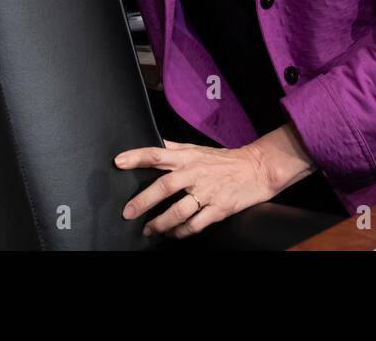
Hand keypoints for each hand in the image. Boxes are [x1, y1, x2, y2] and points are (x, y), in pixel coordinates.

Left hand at [115, 128, 311, 238]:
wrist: (257, 169)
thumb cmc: (223, 160)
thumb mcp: (197, 148)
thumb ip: (174, 147)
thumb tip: (152, 141)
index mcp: (188, 157)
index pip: (158, 153)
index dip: (137, 157)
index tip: (119, 162)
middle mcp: (195, 173)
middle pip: (165, 186)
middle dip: (144, 201)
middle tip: (128, 212)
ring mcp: (208, 192)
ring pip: (179, 210)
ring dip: (161, 222)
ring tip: (149, 230)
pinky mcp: (219, 208)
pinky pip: (196, 224)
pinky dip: (182, 232)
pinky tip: (173, 234)